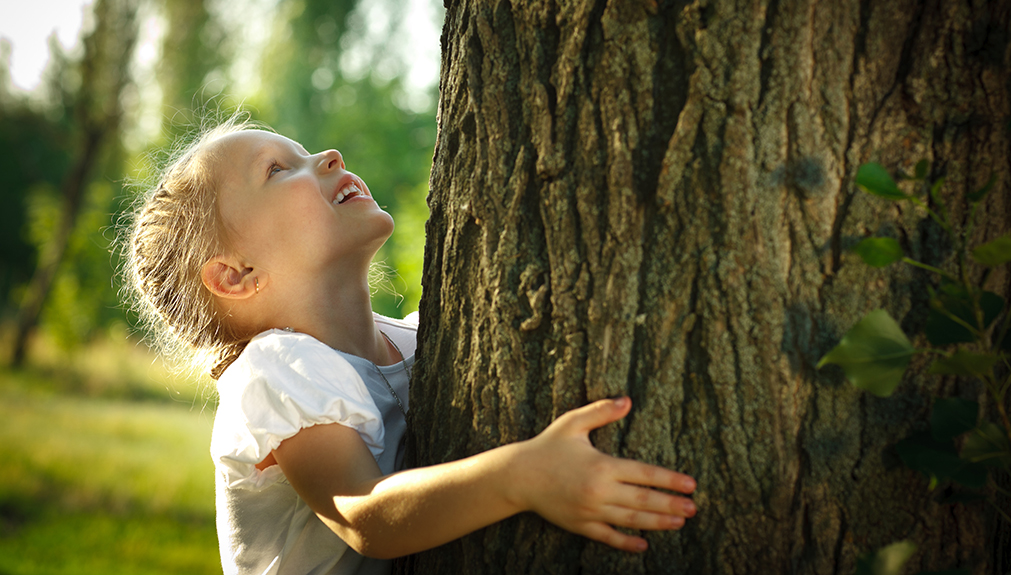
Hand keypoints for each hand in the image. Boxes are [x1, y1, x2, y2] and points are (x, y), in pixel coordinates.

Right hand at [509, 397, 696, 551]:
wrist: (517, 476)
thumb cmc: (547, 446)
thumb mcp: (572, 423)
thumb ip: (601, 411)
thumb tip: (628, 400)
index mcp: (602, 465)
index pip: (644, 474)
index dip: (670, 480)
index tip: (691, 484)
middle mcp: (599, 491)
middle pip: (644, 500)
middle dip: (671, 505)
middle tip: (694, 509)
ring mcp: (590, 511)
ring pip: (631, 520)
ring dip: (658, 522)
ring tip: (679, 523)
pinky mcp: (580, 525)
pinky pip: (608, 537)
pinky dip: (627, 543)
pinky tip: (644, 544)